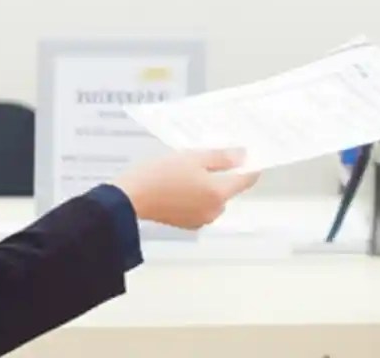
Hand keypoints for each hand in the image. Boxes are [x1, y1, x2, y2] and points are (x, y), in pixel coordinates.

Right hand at [112, 149, 258, 229]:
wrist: (130, 198)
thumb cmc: (160, 175)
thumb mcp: (193, 157)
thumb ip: (221, 158)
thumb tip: (243, 156)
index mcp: (219, 193)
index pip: (245, 180)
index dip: (249, 166)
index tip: (247, 156)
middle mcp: (214, 210)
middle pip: (228, 189)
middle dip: (221, 174)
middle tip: (204, 158)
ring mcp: (201, 219)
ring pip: (213, 198)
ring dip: (207, 185)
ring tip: (186, 170)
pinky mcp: (187, 223)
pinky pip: (200, 206)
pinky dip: (195, 196)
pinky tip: (179, 184)